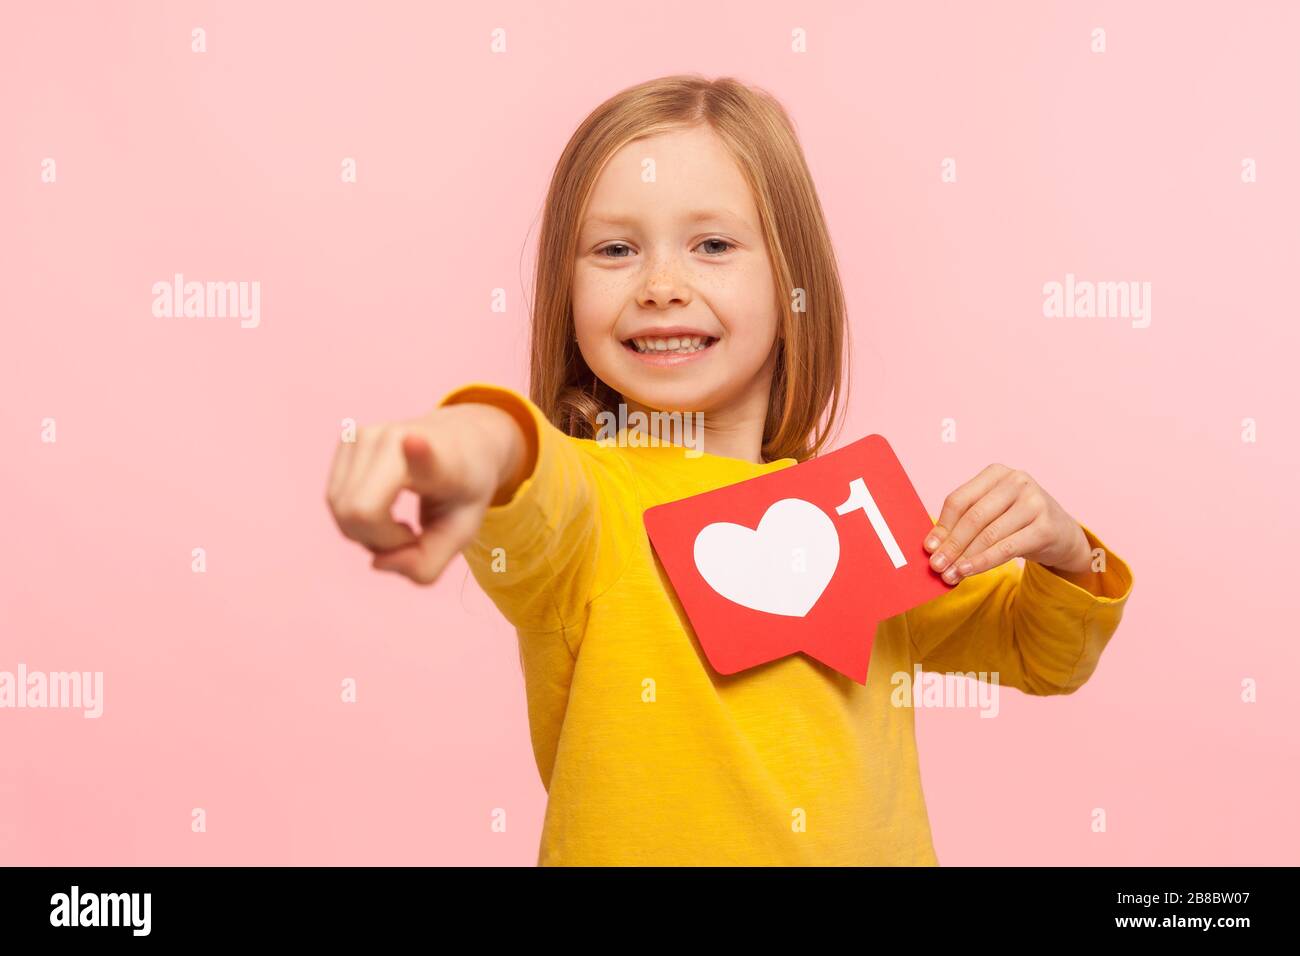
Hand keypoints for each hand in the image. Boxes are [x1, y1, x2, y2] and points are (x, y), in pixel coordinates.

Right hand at [325, 403, 525, 584]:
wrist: (462, 441)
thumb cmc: (463, 490)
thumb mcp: (462, 534)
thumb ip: (427, 564)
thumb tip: (376, 562)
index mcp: (440, 459)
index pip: (422, 454)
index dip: (417, 452)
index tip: (414, 439)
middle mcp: (395, 438)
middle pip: (359, 513)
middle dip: (381, 543)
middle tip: (411, 537)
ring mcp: (365, 434)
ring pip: (341, 510)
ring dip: (367, 534)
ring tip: (401, 525)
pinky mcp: (348, 439)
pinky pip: (336, 500)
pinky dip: (356, 519)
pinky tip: (384, 510)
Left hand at [922, 464, 1091, 585]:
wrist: (1062, 533)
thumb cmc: (1017, 522)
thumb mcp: (991, 513)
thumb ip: (964, 522)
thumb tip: (932, 545)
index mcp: (996, 473)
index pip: (959, 500)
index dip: (942, 526)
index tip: (928, 548)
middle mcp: (1017, 481)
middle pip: (973, 517)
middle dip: (951, 545)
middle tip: (936, 566)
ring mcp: (1034, 502)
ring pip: (989, 534)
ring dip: (965, 557)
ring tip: (949, 575)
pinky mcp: (1046, 526)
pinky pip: (1007, 548)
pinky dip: (984, 562)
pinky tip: (968, 571)